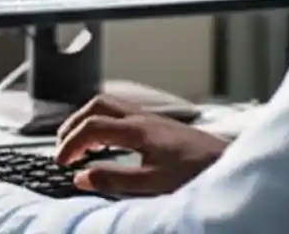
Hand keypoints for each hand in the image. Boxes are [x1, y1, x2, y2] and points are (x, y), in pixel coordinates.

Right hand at [55, 95, 228, 196]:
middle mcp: (143, 118)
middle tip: (62, 145)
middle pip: (97, 105)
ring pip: (110, 105)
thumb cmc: (195, 174)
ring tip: (78, 142)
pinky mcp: (159, 124)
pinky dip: (105, 122)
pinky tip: (108, 141)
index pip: (92, 126)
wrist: (227, 164)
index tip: (61, 162)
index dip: (71, 143)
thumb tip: (82, 177)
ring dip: (88, 119)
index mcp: (138, 130)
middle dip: (74, 122)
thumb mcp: (152, 184)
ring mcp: (152, 118)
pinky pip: (122, 113)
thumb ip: (114, 180)